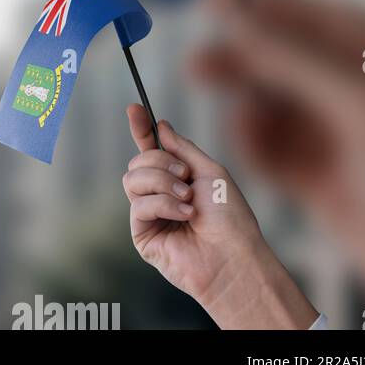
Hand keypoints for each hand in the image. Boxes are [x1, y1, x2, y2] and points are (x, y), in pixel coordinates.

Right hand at [124, 104, 316, 328]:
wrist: (233, 256)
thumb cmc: (230, 217)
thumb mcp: (211, 172)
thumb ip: (183, 148)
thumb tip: (161, 126)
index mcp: (178, 178)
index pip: (151, 149)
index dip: (141, 129)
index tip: (134, 108)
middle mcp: (160, 194)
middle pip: (137, 162)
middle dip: (160, 163)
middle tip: (186, 176)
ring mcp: (149, 214)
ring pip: (132, 179)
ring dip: (162, 183)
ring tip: (188, 199)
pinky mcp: (142, 233)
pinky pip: (138, 204)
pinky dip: (163, 204)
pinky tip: (184, 215)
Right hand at [194, 0, 364, 324]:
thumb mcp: (358, 101)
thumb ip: (292, 57)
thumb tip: (238, 16)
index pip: (315, 15)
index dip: (264, 5)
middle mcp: (358, 95)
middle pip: (283, 60)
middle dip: (241, 61)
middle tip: (197, 66)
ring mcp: (337, 138)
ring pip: (270, 107)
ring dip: (246, 110)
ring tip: (240, 123)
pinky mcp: (318, 178)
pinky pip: (270, 151)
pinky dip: (254, 149)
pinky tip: (253, 154)